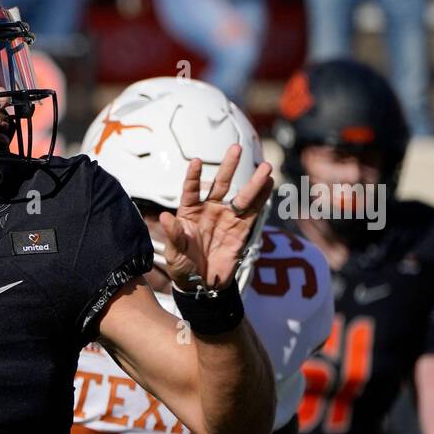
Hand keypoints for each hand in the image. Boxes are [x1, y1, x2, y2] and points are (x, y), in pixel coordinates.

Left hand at [158, 145, 273, 290]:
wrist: (201, 285)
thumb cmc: (183, 266)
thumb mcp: (174, 252)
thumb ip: (173, 234)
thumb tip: (163, 217)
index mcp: (189, 212)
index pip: (191, 190)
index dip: (194, 176)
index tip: (197, 161)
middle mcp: (209, 211)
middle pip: (220, 184)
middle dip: (229, 167)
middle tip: (236, 148)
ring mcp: (227, 219)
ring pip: (242, 196)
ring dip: (254, 182)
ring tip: (265, 167)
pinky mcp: (241, 231)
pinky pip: (253, 212)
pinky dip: (262, 198)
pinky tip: (270, 184)